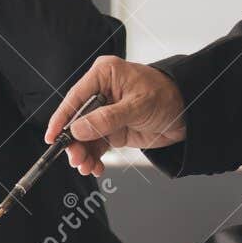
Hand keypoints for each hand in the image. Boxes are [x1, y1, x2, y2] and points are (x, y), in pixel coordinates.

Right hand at [45, 56, 186, 176]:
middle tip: (76, 158)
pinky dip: (94, 157)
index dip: (61, 118)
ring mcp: (105, 112)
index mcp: (104, 75)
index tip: (52, 136)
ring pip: (84, 135)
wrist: (190, 113)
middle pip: (76, 119)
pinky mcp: (112, 129)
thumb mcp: (137, 107)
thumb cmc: (168, 97)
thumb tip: (78, 129)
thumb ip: (107, 119)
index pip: (75, 97)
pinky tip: (95, 166)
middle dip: (74, 142)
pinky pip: (96, 145)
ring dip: (83, 153)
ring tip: (87, 167)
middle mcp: (101, 92)